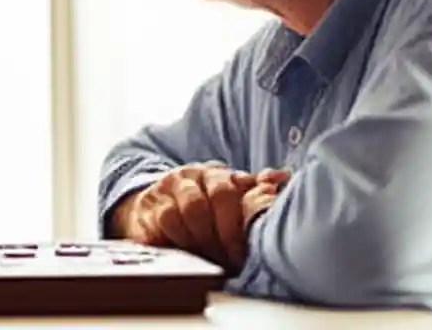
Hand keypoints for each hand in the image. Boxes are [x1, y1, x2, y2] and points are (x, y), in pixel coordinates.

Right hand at [115, 162, 289, 271]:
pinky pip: (167, 220)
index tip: (252, 244)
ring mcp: (169, 187)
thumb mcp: (225, 199)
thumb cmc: (196, 208)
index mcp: (215, 173)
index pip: (235, 187)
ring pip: (192, 208)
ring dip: (206, 238)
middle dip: (229, 231)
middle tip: (233, 257)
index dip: (244, 219)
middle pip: (218, 196)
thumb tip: (283, 175)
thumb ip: (253, 189)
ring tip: (212, 257)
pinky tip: (189, 252)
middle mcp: (192, 174)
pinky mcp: (149, 205)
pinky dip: (182, 239)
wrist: (148, 209)